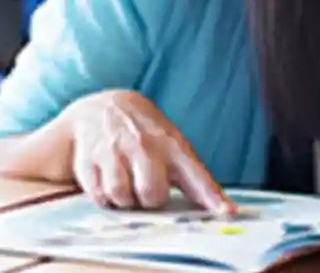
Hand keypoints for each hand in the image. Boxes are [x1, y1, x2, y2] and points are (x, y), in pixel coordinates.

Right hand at [62, 90, 235, 214]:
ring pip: (123, 197)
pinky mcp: (90, 158)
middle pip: (153, 195)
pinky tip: (106, 178)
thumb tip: (219, 210)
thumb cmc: (146, 136)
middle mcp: (146, 147)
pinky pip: (99, 195)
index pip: (197, 175)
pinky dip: (103, 196)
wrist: (103, 107)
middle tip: (147, 190)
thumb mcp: (172, 145)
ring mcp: (117, 151)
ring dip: (124, 200)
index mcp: (174, 146)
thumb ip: (191, 176)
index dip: (212, 197)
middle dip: (150, 201)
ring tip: (126, 184)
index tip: (228, 212)